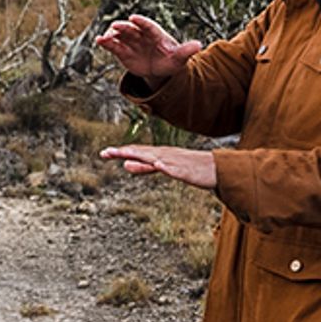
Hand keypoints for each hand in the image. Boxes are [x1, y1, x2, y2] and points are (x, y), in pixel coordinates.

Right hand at [96, 14, 205, 81]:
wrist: (160, 70)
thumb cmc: (171, 60)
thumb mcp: (180, 58)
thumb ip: (186, 51)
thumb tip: (199, 45)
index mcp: (156, 34)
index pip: (148, 26)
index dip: (141, 22)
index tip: (134, 18)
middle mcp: (142, 35)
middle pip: (132, 29)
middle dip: (124, 27)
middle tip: (116, 26)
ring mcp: (131, 42)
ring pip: (120, 35)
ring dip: (112, 35)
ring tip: (104, 38)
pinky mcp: (123, 51)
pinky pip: (114, 46)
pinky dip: (106, 43)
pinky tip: (98, 41)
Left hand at [100, 144, 217, 189]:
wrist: (217, 169)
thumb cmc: (189, 168)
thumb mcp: (162, 167)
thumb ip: (144, 166)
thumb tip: (125, 165)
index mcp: (158, 154)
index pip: (136, 151)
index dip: (120, 152)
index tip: (104, 153)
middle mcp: (164, 154)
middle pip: (140, 152)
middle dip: (123, 152)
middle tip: (105, 152)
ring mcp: (175, 161)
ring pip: (154, 157)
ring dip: (139, 156)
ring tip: (124, 155)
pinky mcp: (186, 170)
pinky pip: (175, 168)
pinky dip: (165, 165)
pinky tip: (158, 164)